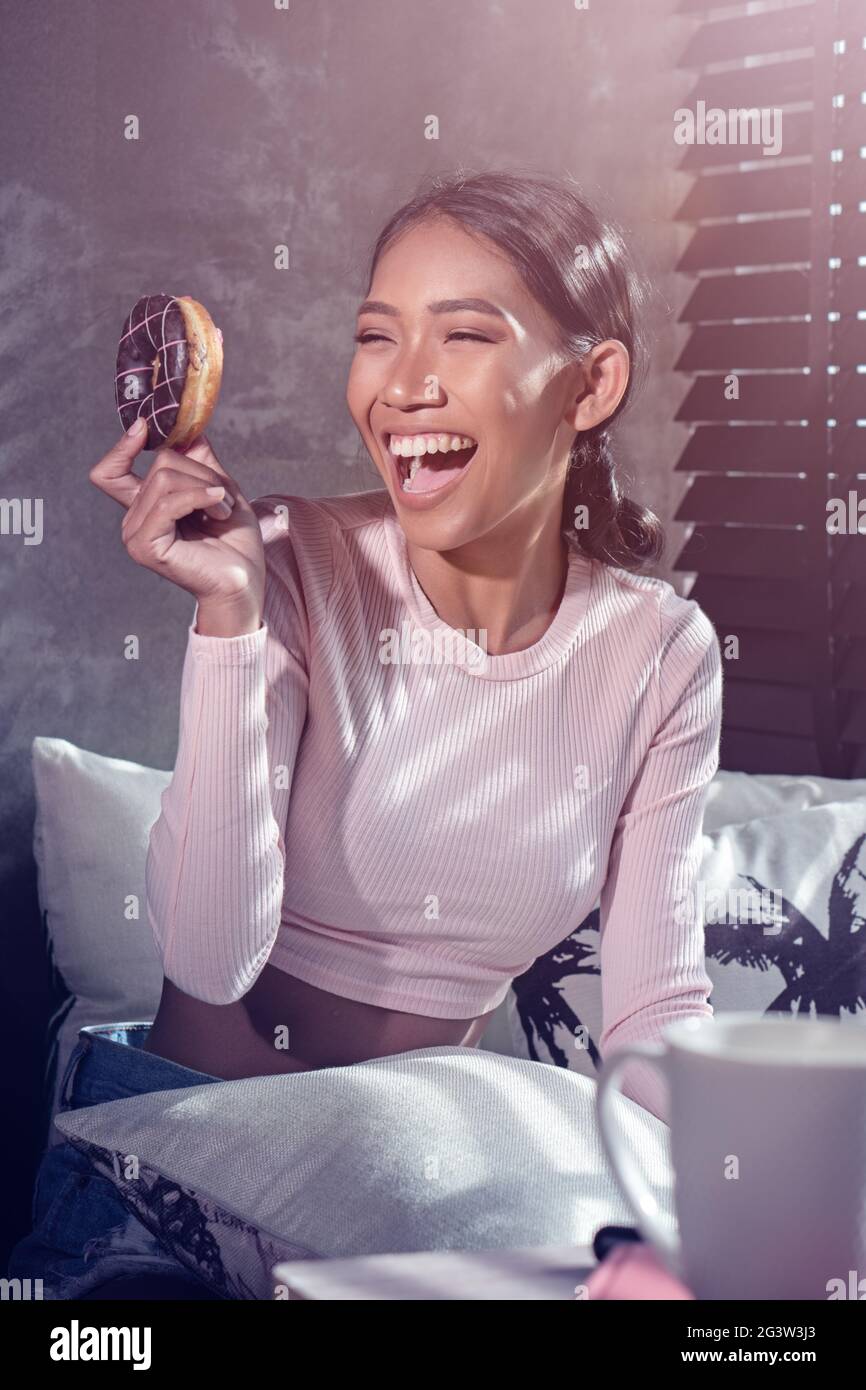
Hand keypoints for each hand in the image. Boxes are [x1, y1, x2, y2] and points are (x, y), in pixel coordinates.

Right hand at [89, 420, 265, 623]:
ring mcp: (136, 535)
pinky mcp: (146, 546)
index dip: (122, 447)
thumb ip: (201, 461)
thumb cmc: (234, 544)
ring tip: (223, 511)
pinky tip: (218, 509)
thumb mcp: (221, 489)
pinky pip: (167, 502)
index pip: (110, 472)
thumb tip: (190, 428)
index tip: (143, 427)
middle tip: (223, 498)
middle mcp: (134, 520)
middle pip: (159, 466)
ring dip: (206, 488)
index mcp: (145, 507)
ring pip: (164, 479)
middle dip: (201, 474)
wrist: (244, 581)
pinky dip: (199, 497)